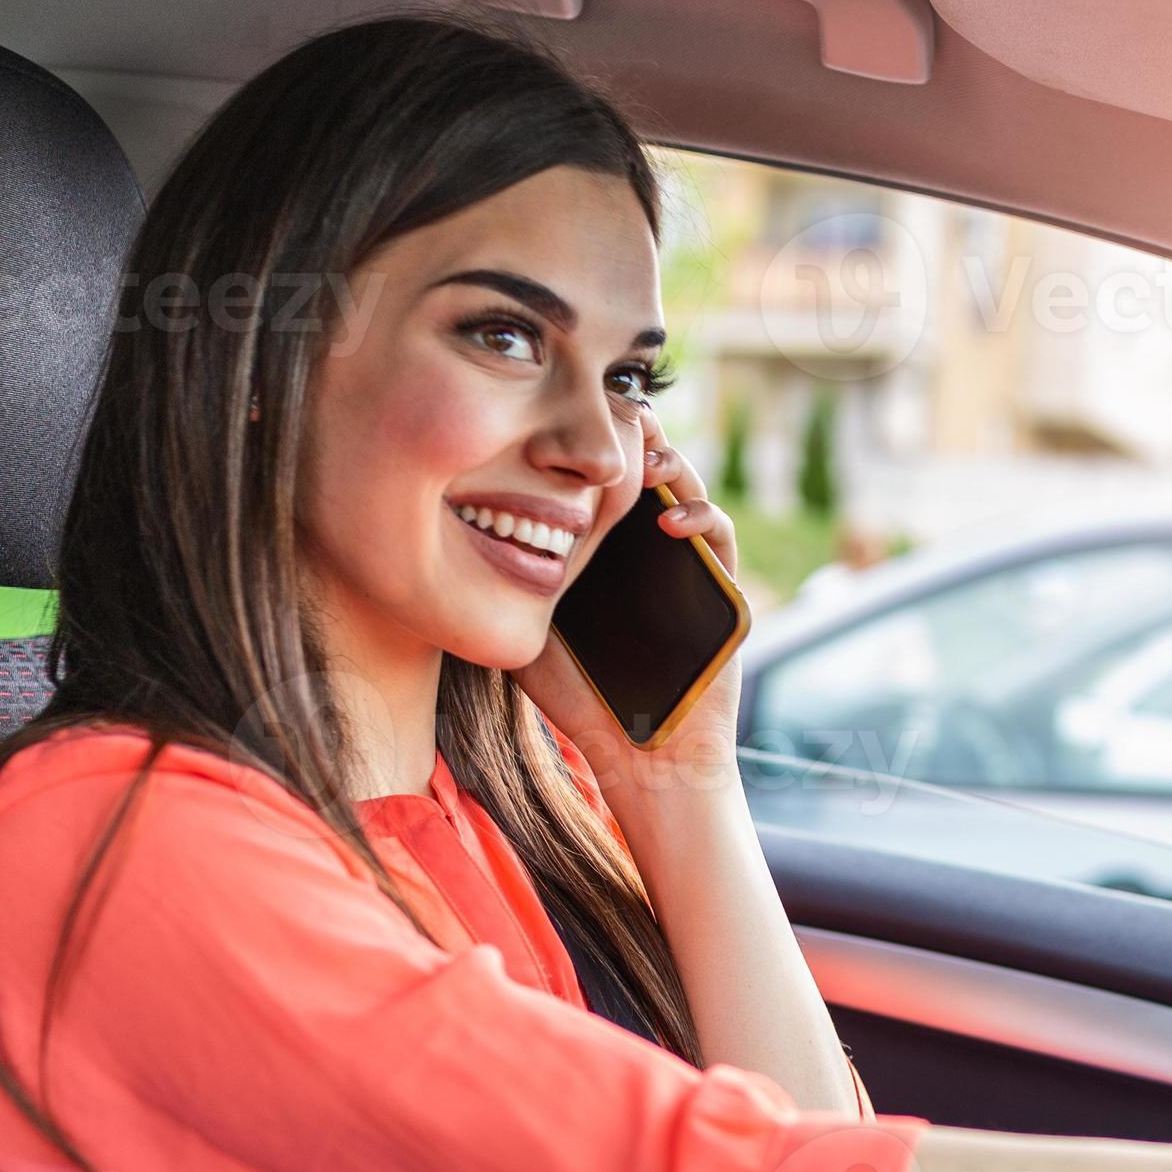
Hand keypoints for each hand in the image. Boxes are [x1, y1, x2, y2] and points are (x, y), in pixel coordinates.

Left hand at [519, 409, 749, 801]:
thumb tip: (449, 549)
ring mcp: (689, 563)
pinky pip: (721, 534)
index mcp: (605, 548)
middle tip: (610, 416)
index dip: (587, 443)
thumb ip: (508, 591)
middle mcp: (648, 548)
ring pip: (688, 486)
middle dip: (632, 435)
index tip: (557, 419)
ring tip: (645, 457)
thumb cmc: (583, 702)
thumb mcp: (530, 632)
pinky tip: (669, 519)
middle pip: (646, 466)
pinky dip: (701, 515)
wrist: (643, 755)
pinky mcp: (723, 585)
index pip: (600, 476)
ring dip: (670, 461)